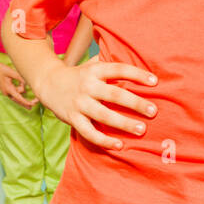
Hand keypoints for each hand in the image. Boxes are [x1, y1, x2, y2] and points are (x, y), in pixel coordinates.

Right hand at [0, 57, 32, 108]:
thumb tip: (27, 82)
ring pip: (16, 96)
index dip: (25, 101)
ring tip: (28, 91)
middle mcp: (6, 92)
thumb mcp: (11, 72)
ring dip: (22, 92)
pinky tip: (25, 92)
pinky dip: (19, 91)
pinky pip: (14, 93)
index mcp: (8, 88)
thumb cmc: (1, 69)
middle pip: (17, 100)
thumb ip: (19, 77)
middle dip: (25, 103)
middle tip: (32, 107)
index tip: (30, 105)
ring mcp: (6, 92)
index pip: (18, 97)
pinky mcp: (6, 90)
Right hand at [37, 61, 157, 150]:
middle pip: (114, 94)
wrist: (48, 82)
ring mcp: (79, 103)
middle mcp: (88, 86)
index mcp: (95, 70)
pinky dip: (104, 140)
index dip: (137, 75)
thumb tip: (138, 58)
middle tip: (153, 111)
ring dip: (123, 123)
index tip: (155, 82)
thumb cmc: (80, 75)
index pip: (119, 69)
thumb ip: (111, 63)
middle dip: (135, 103)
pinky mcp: (72, 118)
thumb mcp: (93, 64)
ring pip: (103, 115)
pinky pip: (89, 132)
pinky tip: (119, 145)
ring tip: (142, 130)